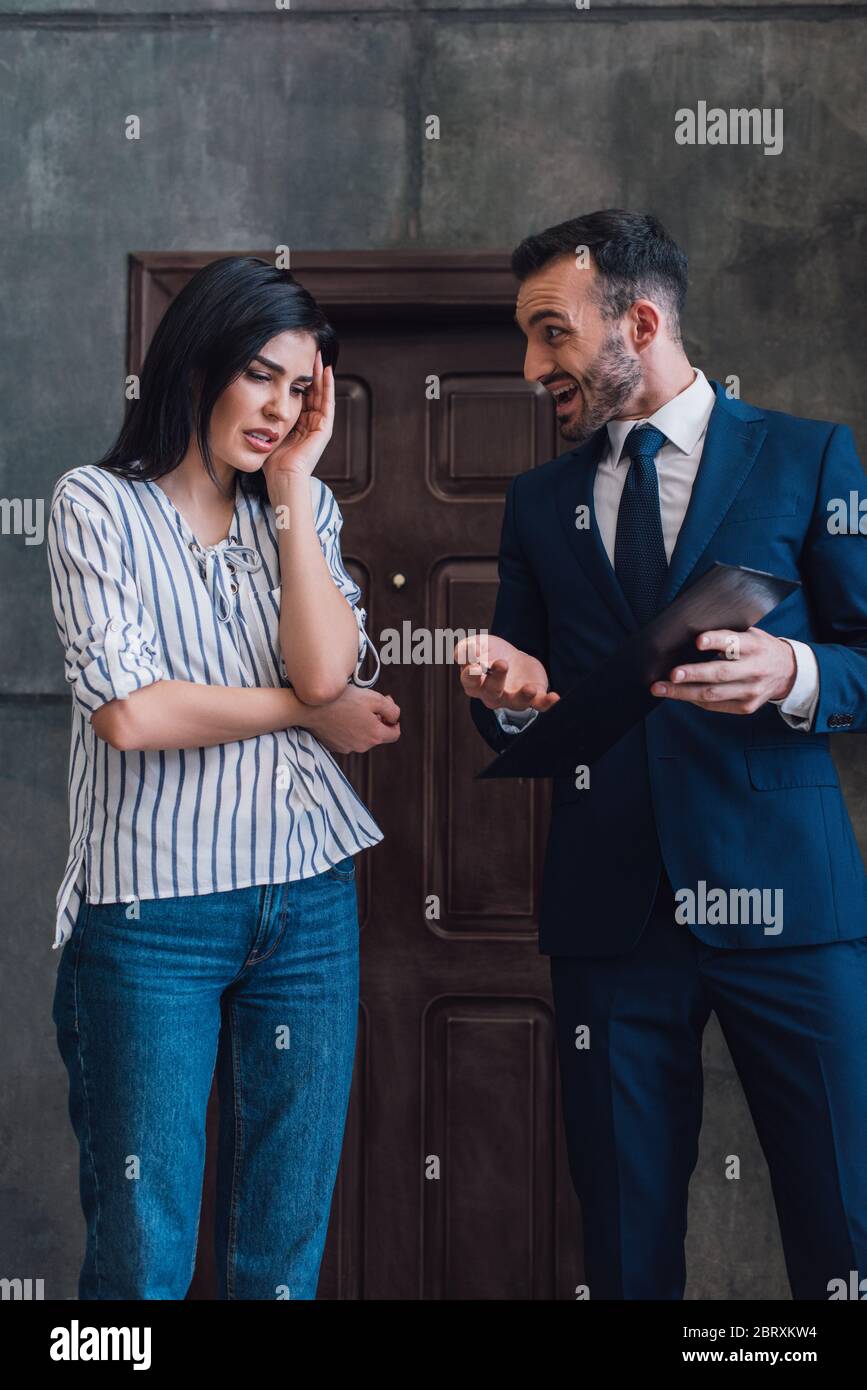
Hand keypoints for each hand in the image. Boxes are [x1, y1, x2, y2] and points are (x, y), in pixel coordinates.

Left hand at [262, 348, 334, 487]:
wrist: (282, 477)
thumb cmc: (271, 461)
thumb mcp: (266, 432)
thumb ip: (265, 418)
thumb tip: (249, 402)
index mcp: (298, 426)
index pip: (301, 397)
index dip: (299, 380)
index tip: (295, 362)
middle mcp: (311, 425)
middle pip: (313, 393)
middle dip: (312, 373)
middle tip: (311, 352)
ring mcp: (319, 427)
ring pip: (322, 395)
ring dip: (321, 375)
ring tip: (319, 356)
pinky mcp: (324, 429)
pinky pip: (328, 403)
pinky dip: (328, 387)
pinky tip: (326, 371)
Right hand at [298, 683, 400, 753]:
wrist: (312, 707)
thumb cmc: (342, 700)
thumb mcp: (373, 698)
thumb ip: (391, 709)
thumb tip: (395, 718)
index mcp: (375, 735)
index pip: (395, 734)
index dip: (394, 721)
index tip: (387, 712)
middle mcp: (363, 746)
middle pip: (378, 735)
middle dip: (377, 721)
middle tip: (368, 704)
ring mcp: (348, 748)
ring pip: (363, 737)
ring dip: (362, 725)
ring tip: (352, 709)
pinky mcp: (336, 747)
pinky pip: (349, 738)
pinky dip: (349, 729)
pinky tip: (341, 716)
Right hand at [455, 634, 559, 711]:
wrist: (513, 658)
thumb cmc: (490, 653)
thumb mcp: (476, 644)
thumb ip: (467, 649)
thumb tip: (467, 653)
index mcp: (475, 682)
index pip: (470, 681)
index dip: (471, 675)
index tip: (475, 666)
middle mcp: (492, 695)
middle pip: (492, 692)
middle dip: (496, 679)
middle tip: (502, 663)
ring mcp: (512, 698)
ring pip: (516, 702)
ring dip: (523, 696)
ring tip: (529, 689)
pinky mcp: (532, 697)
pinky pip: (539, 704)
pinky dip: (547, 703)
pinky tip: (554, 697)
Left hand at [650, 627, 796, 714]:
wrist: (787, 672)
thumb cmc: (758, 648)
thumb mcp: (749, 634)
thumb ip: (727, 635)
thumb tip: (689, 634)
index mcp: (755, 645)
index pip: (735, 642)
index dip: (716, 641)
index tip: (698, 641)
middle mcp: (755, 669)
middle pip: (721, 673)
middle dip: (693, 674)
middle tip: (671, 674)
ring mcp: (751, 691)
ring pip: (713, 694)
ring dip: (683, 692)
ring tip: (660, 688)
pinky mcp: (746, 707)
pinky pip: (714, 705)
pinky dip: (694, 699)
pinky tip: (678, 694)